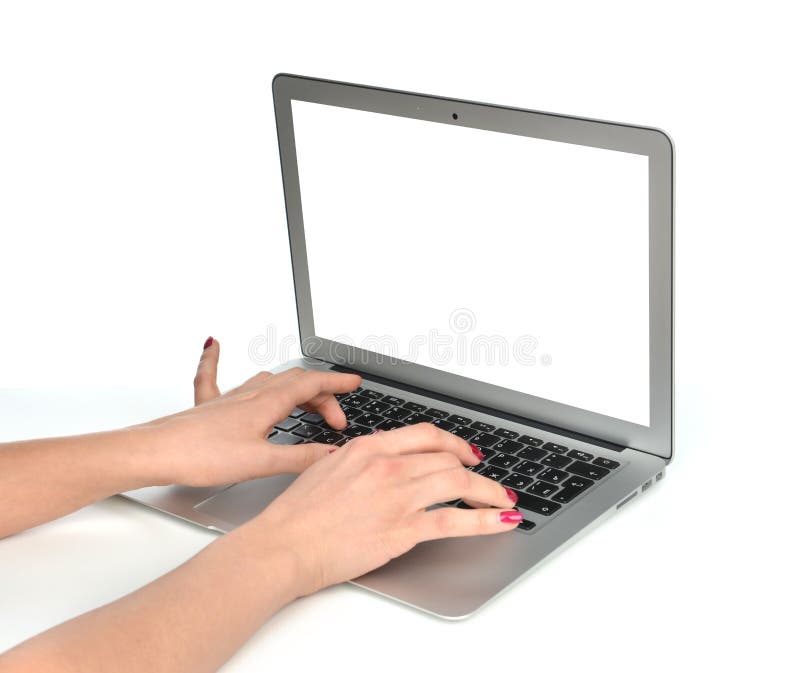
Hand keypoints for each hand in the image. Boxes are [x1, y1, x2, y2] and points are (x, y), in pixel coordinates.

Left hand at [137, 338, 360, 486]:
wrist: (157, 452)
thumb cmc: (202, 455)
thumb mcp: (261, 462)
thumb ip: (301, 458)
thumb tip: (333, 454)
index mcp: (267, 403)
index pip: (311, 385)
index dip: (336, 385)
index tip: (355, 383)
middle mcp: (250, 393)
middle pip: (295, 383)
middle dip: (322, 395)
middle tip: (336, 417)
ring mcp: (229, 397)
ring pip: (268, 381)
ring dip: (292, 387)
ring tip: (305, 401)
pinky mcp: (208, 405)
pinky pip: (213, 375)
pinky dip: (217, 359)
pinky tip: (214, 344)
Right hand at [245, 423, 521, 595]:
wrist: (281, 545)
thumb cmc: (295, 514)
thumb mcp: (325, 470)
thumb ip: (357, 462)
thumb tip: (375, 460)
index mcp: (368, 449)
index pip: (425, 435)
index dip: (454, 442)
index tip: (465, 452)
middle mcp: (386, 466)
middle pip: (447, 457)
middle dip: (476, 469)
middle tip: (488, 481)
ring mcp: (396, 496)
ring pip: (458, 481)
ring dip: (489, 492)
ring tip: (503, 501)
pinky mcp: (401, 529)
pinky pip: (455, 520)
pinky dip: (485, 520)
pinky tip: (501, 521)